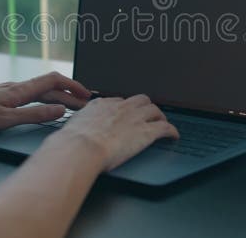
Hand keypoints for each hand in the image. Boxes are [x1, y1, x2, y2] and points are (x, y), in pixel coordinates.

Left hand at [0, 71, 90, 132]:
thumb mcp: (4, 120)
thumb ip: (34, 115)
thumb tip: (60, 108)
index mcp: (18, 90)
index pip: (53, 80)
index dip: (72, 86)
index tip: (87, 95)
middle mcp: (14, 87)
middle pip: (48, 86)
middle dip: (68, 93)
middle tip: (85, 105)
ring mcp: (5, 91)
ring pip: (37, 90)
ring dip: (56, 96)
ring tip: (68, 105)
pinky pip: (27, 95)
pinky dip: (41, 99)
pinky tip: (40, 106)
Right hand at [53, 95, 178, 170]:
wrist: (81, 146)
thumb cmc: (72, 141)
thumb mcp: (72, 127)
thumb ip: (77, 126)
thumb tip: (72, 132)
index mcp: (101, 105)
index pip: (117, 101)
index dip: (124, 108)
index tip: (124, 113)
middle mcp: (120, 107)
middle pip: (139, 99)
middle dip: (144, 106)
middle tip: (146, 115)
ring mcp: (135, 118)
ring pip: (155, 109)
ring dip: (159, 116)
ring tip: (161, 122)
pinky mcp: (146, 132)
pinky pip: (165, 127)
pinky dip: (172, 131)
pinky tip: (174, 136)